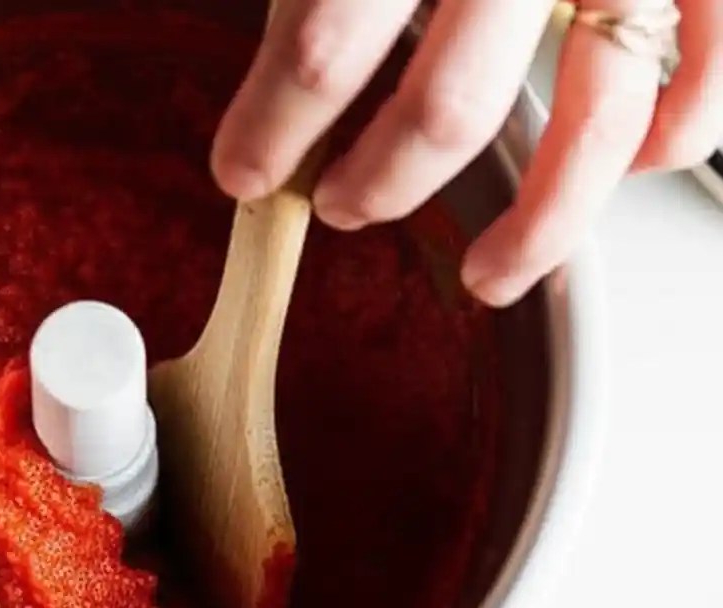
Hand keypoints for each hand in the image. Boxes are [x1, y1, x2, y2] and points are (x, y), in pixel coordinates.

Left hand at [212, 0, 722, 305]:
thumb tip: (273, 22)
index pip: (320, 45)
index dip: (269, 127)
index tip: (239, 172)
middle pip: (445, 110)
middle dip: (376, 180)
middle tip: (333, 205)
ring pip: (593, 122)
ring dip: (534, 222)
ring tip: (486, 275)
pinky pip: (716, 65)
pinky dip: (683, 128)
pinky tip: (637, 165)